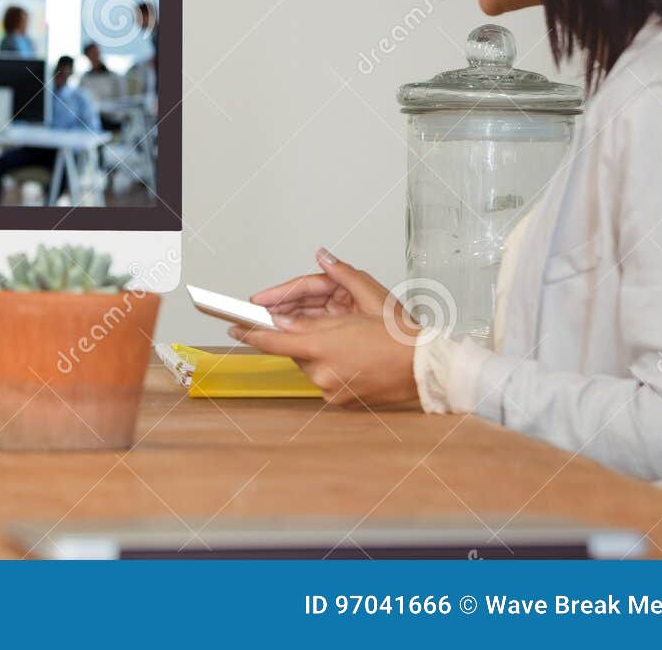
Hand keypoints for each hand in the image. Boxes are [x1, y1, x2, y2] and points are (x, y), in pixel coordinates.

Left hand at [233, 249, 419, 408]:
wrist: (427, 369)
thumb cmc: (402, 336)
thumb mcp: (370, 298)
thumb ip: (338, 279)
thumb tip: (322, 259)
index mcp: (322, 345)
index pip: (272, 339)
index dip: (250, 333)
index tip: (234, 327)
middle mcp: (321, 370)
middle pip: (295, 349)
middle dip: (304, 336)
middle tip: (328, 327)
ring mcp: (329, 389)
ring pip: (310, 365)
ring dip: (320, 352)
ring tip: (351, 344)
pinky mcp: (339, 401)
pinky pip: (325, 380)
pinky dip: (333, 367)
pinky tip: (356, 359)